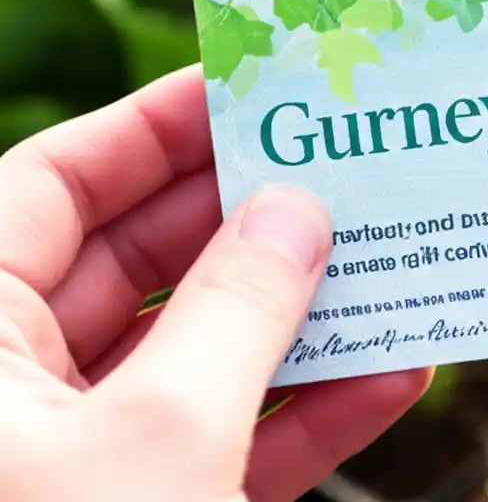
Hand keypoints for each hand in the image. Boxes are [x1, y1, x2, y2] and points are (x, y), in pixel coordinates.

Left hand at [0, 67, 430, 500]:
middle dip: (251, 225)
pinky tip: (388, 376)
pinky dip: (305, 413)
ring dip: (300, 322)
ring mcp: (77, 454)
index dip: (152, 128)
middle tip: (343, 175)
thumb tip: (297, 214)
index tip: (250, 92)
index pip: (53, 186)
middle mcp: (12, 384)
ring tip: (390, 269)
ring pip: (197, 356)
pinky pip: (224, 438)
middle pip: (139, 264)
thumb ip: (237, 310)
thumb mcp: (162, 434)